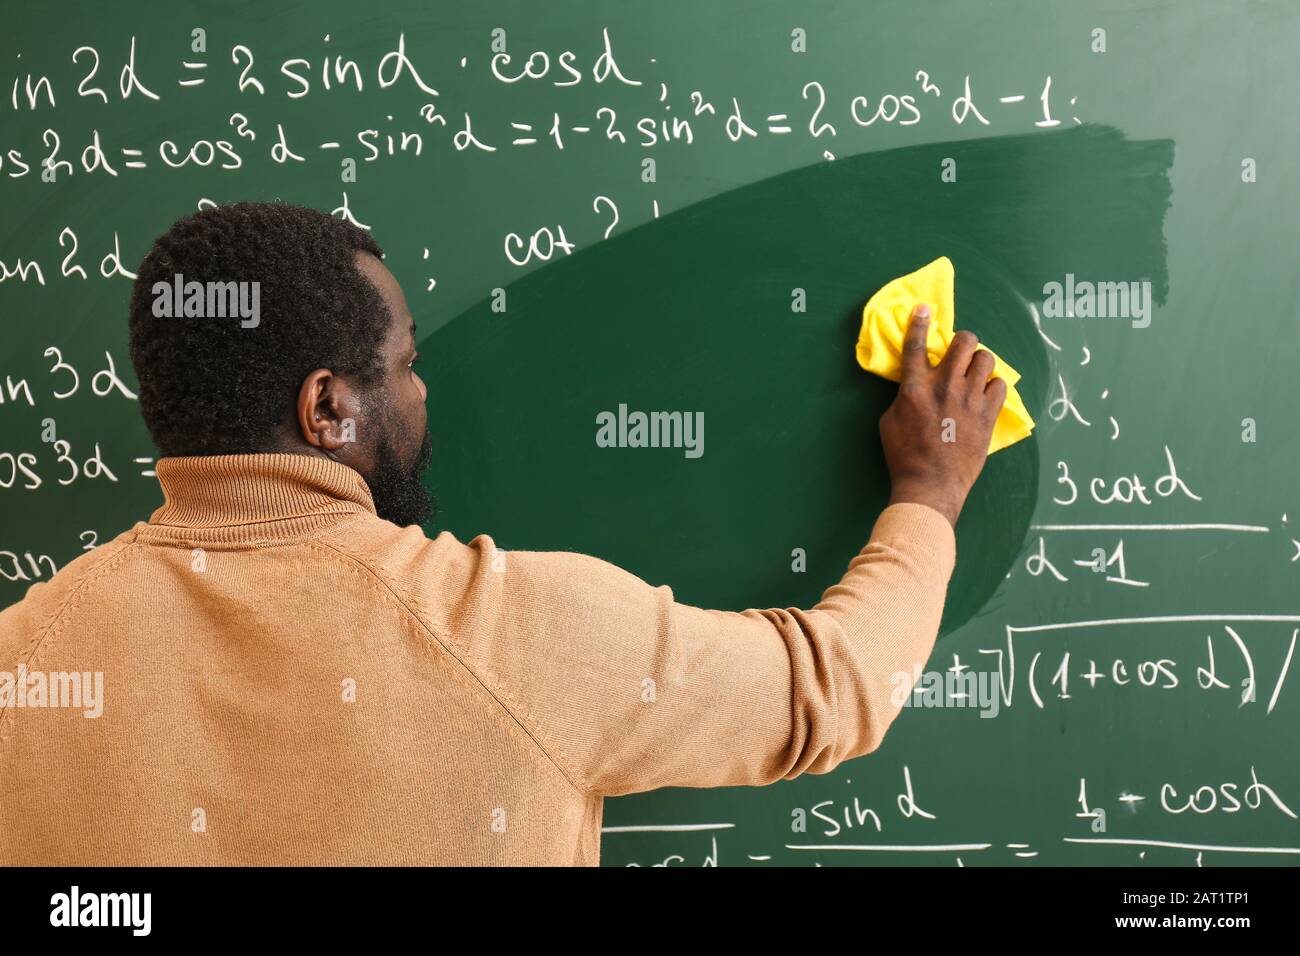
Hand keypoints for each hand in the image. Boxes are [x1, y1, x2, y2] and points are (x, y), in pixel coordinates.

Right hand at [878, 303, 1005, 527]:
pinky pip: (1000, 384)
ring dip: (978, 362)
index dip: (920, 322)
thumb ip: (903, 396)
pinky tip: (984, 396)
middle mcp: (945, 386)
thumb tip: (915, 385)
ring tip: (974, 375)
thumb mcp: (890, 421)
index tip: (925, 308)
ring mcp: (970, 399)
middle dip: (962, 341)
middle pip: (964, 341)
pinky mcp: (988, 414)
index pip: (917, 345)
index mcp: (915, 387)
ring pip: (985, 358)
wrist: (930, 485)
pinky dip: (992, 386)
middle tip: (959, 353)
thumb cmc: (903, 455)